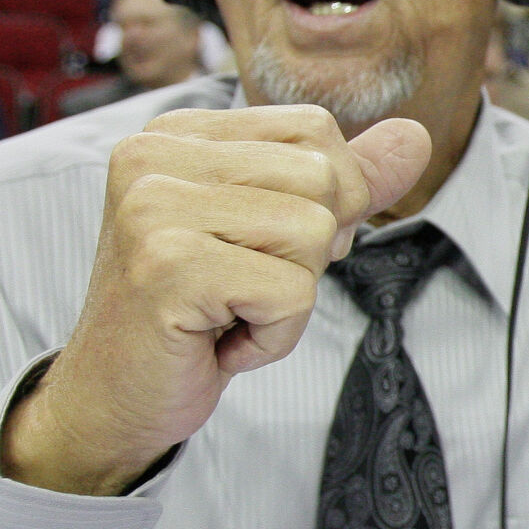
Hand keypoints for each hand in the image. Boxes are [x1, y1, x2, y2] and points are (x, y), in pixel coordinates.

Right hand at [1, 106, 430, 495]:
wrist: (114, 398)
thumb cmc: (197, 312)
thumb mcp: (277, 233)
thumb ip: (345, 180)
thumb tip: (415, 136)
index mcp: (178, 133)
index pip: (317, 130)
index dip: (324, 201)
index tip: (256, 246)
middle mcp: (154, 155)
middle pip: (326, 179)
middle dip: (311, 252)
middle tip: (241, 285)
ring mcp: (154, 208)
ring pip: (316, 233)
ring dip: (292, 296)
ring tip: (228, 311)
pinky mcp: (168, 268)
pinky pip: (294, 294)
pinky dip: (275, 335)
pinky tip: (218, 341)